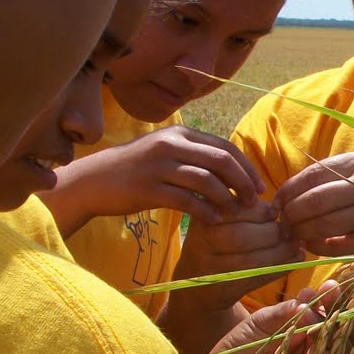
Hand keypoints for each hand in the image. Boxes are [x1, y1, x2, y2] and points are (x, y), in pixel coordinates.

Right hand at [40, 126, 263, 235]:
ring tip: (235, 212)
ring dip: (227, 198)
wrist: (94, 180)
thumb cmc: (136, 169)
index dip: (246, 167)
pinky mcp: (147, 188)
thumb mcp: (166, 151)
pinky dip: (204, 211)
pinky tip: (214, 220)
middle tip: (253, 201)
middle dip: (243, 182)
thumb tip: (232, 169)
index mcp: (180, 133)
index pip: (224, 146)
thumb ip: (195, 155)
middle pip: (220, 160)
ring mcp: (158, 166)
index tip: (259, 186)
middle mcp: (170, 144)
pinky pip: (185, 200)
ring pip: (206, 180)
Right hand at [170, 198, 300, 311]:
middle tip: (289, 231)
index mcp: (203, 218)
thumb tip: (280, 209)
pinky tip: (293, 261)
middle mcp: (201, 243)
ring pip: (252, 260)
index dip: (261, 211)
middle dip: (273, 233)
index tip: (274, 213)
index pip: (234, 210)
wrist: (198, 283)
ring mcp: (211, 268)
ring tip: (297, 246)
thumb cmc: (219, 243)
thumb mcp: (223, 220)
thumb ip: (245, 210)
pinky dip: (280, 268)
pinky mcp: (225, 287)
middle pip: (241, 236)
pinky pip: (257, 277)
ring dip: (282, 253)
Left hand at [190, 284, 343, 353]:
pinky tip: (319, 343)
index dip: (333, 298)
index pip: (329, 311)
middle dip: (340, 309)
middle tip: (333, 292)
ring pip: (343, 352)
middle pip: (342, 329)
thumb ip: (285, 313)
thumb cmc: (238, 350)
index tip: (330, 285)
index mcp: (306, 328)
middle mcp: (316, 348)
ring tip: (326, 314)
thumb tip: (311, 308)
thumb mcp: (261, 322)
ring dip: (338, 332)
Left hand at [272, 152, 353, 256]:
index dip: (287, 192)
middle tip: (284, 225)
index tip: (277, 204)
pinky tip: (314, 246)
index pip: (310, 174)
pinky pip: (336, 245)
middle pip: (312, 200)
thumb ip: (331, 178)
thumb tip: (287, 195)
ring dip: (302, 233)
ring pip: (322, 223)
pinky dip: (319, 247)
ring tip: (297, 236)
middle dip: (291, 215)